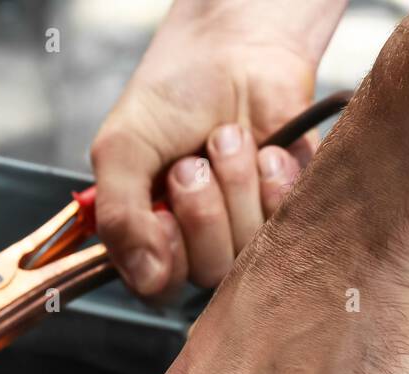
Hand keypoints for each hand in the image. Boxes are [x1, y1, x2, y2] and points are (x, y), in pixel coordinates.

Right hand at [90, 0, 345, 298]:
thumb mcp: (122, 149)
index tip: (162, 212)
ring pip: (250, 247)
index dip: (166, 256)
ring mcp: (249, 230)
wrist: (233, 49)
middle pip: (209, 271)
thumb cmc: (174, 95)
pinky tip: (265, 150)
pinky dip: (273, 179)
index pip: (160, 288)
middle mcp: (202, 243)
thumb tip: (144, 278)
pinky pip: (288, 222)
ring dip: (235, 183)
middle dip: (201, 208)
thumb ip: (118, 216)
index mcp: (153, 237)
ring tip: (227, 140)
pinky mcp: (291, 210)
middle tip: (193, 162)